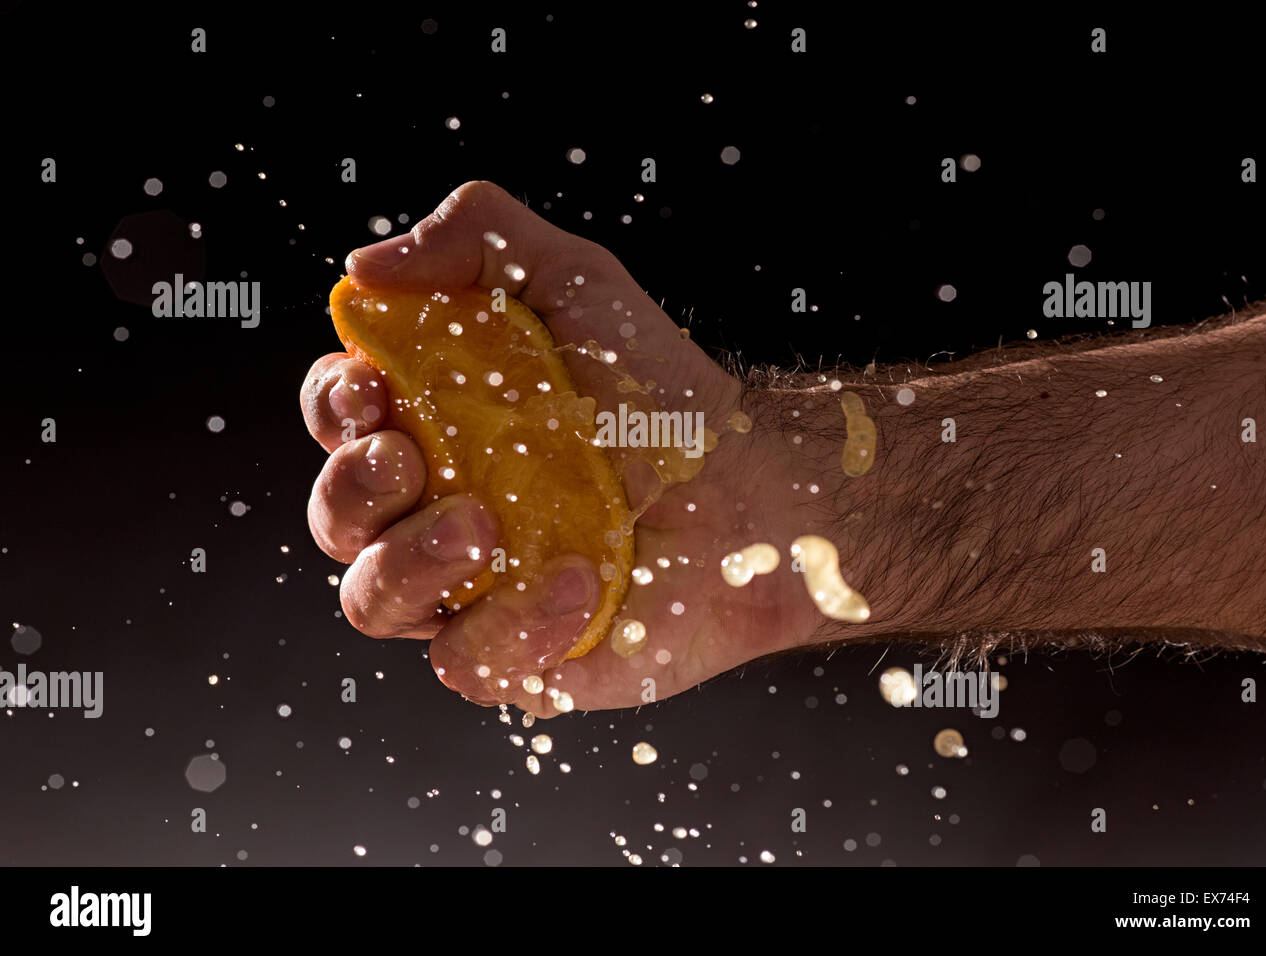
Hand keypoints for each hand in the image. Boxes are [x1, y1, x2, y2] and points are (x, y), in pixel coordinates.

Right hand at [301, 181, 821, 715]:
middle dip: (354, 489)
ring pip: (374, 601)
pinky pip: (465, 663)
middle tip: (413, 460)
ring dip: (410, 562)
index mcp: (437, 423)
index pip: (341, 418)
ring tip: (486, 525)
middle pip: (338, 516)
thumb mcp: (576, 281)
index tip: (371, 388)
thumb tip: (364, 269)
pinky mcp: (521, 654)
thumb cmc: (661, 392)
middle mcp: (440, 507)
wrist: (750, 488)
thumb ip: (475, 239)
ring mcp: (474, 588)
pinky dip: (507, 628)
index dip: (334, 405)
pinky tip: (576, 582)